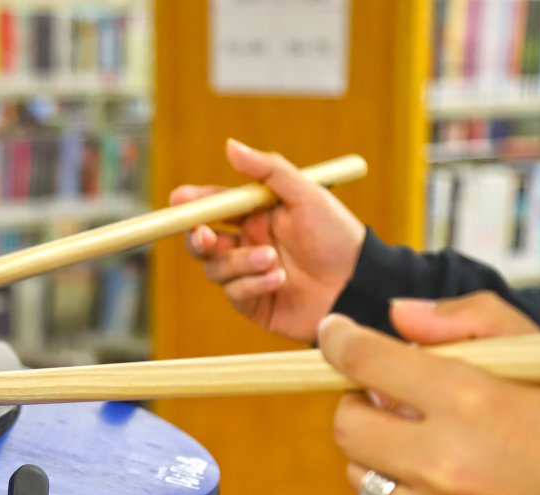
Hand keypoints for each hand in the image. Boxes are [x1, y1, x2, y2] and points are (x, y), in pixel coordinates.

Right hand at [170, 139, 366, 342]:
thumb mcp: (307, 194)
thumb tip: (230, 146)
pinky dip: (253, 284)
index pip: (215, 207)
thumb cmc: (338, 236)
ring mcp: (250, 275)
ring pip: (217, 269)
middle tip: (207, 236)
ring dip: (241, 262)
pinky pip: (236, 293)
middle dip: (199, 238)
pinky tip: (278, 279)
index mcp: (257, 216)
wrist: (359, 284)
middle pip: (203, 242)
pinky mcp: (256, 304)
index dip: (194, 204)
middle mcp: (248, 245)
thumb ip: (269, 170)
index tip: (180, 200)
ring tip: (274, 260)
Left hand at [318, 292, 539, 494]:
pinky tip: (466, 494)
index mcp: (472, 404)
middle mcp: (445, 467)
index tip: (335, 336)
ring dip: (387, 457)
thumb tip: (400, 316)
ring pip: (368, 480)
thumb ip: (475, 322)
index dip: (340, 342)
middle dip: (359, 405)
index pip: (366, 363)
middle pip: (347, 429)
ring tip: (438, 449)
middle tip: (389, 399)